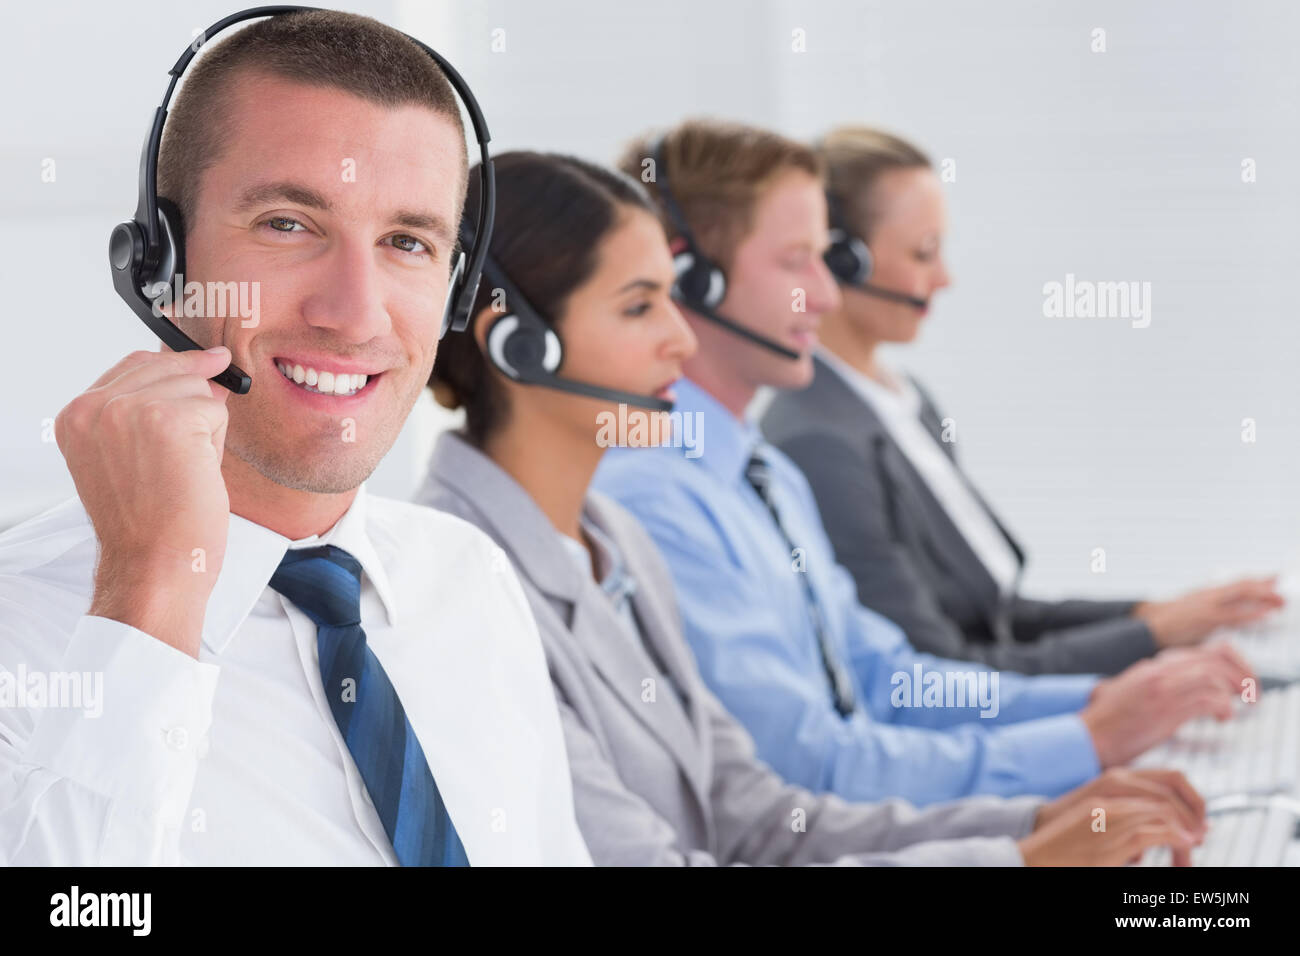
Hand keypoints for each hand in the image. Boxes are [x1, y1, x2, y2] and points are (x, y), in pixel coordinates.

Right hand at [55, 347, 233, 657]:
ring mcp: (130, 410)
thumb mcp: (131, 457)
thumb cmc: (151, 524)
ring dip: (204, 430)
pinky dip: (216, 444)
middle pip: (170, 369)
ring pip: (197, 390)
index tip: (210, 361)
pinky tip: (195, 473)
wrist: (154, 565)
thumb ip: (152, 412)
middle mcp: (95, 407)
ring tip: (182, 472)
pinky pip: (216, 411)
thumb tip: (211, 375)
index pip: (135, 365)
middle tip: (189, 455)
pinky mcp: (169, 419)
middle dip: (195, 405)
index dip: (178, 364)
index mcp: (77, 416)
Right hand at [1020, 770, 1205, 865]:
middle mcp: (1111, 797)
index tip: (1198, 818)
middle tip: (1202, 834)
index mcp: (1109, 788)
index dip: (1189, 798)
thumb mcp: (1095, 820)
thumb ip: (1124, 817)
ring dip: (1186, 832)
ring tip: (1192, 847)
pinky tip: (1183, 846)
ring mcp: (1111, 816)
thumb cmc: (1064, 844)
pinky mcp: (1112, 839)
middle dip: (1192, 815)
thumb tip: (1158, 832)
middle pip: (1167, 796)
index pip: (1164, 780)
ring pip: (1165, 813)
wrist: (1036, 856)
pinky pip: (1155, 833)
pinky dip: (1176, 839)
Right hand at [1081, 644, 1254, 765]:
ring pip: (1213, 674)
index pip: (1198, 652)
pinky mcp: (1166, 708)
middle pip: (1211, 656)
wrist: (1087, 737)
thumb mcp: (1128, 693)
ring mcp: (1162, 688)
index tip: (1235, 681)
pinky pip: (1208, 698)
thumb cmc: (1106, 723)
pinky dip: (1223, 707)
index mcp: (1150, 667)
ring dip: (1233, 690)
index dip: (1226, 664)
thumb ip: (1150, 685)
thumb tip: (1170, 690)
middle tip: (1248, 692)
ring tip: (1237, 707)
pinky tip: (1221, 719)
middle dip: (1239, 673)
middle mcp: (1157, 671)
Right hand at [1134, 577, 1283, 647]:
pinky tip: (1265, 614)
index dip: (1258, 580)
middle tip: (1282, 593)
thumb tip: (1225, 610)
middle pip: (1243, 585)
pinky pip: (1235, 615)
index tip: (1275, 578)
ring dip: (1264, 598)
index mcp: (1206, 592)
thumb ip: (1208, 606)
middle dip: (1265, 588)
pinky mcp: (1207, 619)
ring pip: (1242, 596)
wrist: (1148, 626)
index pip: (1237, 582)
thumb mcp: (1189, 608)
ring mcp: (1208, 606)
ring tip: (1280, 601)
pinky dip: (1253, 613)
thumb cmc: (1168, 621)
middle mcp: (1209, 595)